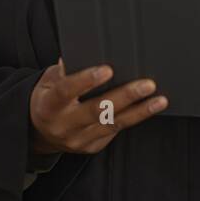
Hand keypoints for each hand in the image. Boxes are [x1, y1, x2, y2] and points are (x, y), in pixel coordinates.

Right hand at [29, 60, 167, 154]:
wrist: (40, 132)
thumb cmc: (48, 99)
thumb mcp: (48, 81)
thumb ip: (64, 70)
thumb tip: (81, 53)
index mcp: (49, 106)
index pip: (66, 91)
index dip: (86, 80)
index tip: (107, 69)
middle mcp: (64, 126)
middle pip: (97, 110)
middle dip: (125, 96)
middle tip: (146, 84)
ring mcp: (79, 140)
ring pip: (113, 124)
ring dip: (139, 111)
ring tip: (159, 100)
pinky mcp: (92, 147)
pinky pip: (115, 131)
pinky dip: (133, 118)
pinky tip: (147, 108)